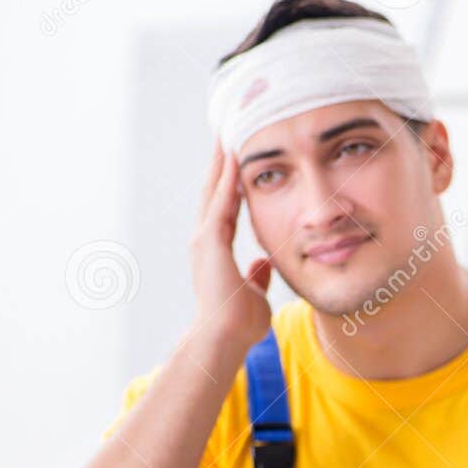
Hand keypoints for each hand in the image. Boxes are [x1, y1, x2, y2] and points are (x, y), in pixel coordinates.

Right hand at [189, 141, 271, 354]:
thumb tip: (262, 264)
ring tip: (226, 134)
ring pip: (213, 191)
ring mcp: (204, 240)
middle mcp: (205, 240)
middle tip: (224, 132)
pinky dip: (226, 180)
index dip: (228, 180)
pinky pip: (221, 203)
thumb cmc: (239, 322)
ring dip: (220, 162)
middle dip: (219, 162)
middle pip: (212, 191)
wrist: (226, 336)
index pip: (223, 205)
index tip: (233, 157)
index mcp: (215, 249)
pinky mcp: (210, 243)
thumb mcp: (254, 292)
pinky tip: (233, 158)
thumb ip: (257, 276)